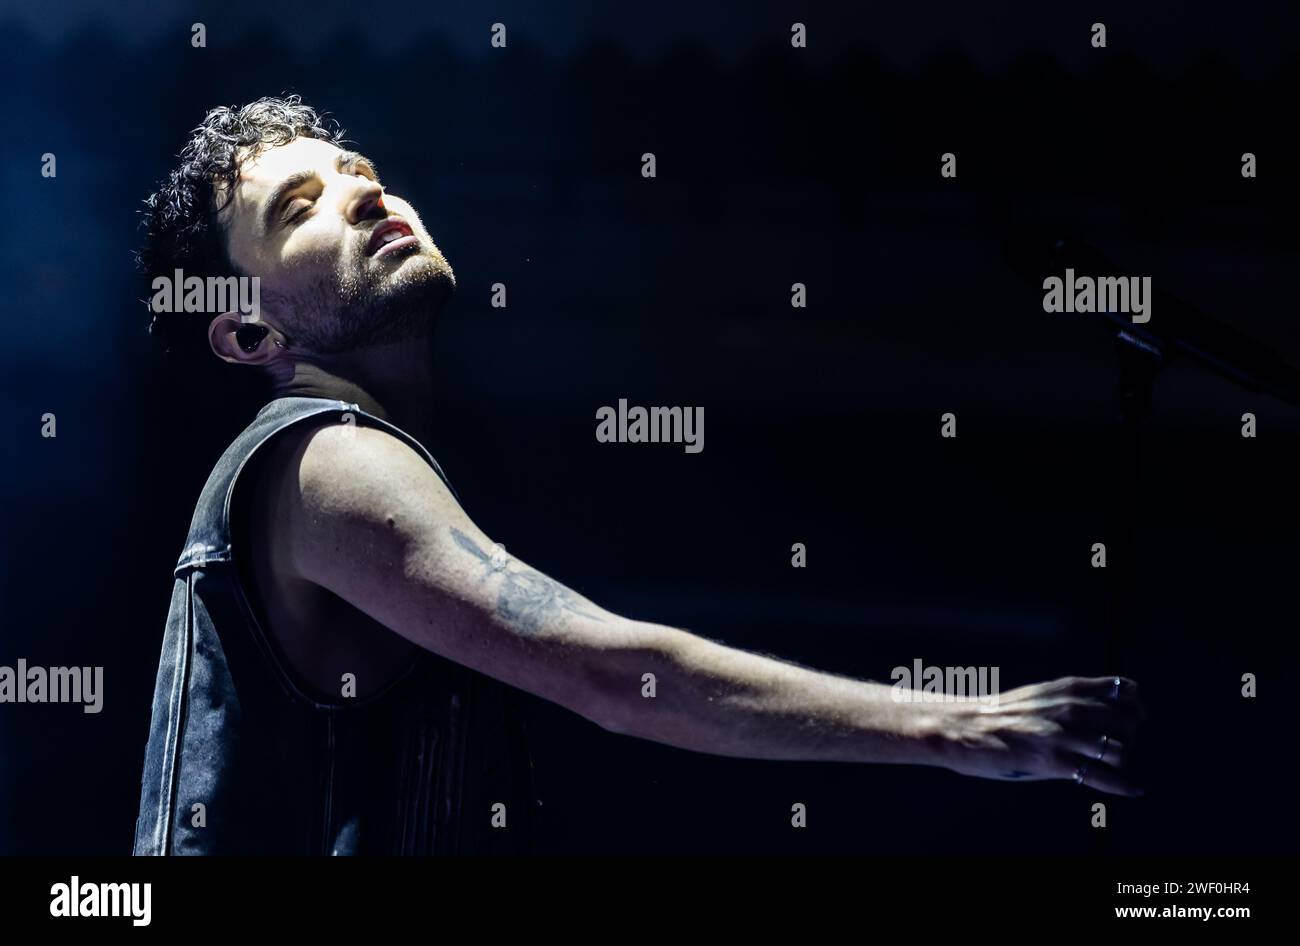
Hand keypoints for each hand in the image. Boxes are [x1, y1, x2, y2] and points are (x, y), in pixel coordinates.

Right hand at [935, 675, 1144, 795]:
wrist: (963, 728)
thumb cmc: (1001, 714)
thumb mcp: (1041, 694)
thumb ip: (1072, 699)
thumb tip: (1104, 712)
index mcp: (1068, 688)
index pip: (1125, 690)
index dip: (1136, 706)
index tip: (1135, 717)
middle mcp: (1070, 708)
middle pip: (1129, 721)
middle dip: (1131, 736)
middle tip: (1120, 747)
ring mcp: (1063, 736)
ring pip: (1120, 749)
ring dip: (1121, 761)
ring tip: (1111, 766)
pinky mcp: (1053, 762)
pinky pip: (1102, 777)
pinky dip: (1123, 785)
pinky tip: (1133, 788)